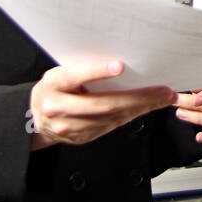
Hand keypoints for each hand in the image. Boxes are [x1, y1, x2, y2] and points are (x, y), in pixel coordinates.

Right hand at [30, 61, 175, 149]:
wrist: (38, 116)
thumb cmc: (57, 88)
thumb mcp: (62, 72)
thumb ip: (84, 69)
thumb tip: (122, 63)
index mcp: (54, 84)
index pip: (75, 76)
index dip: (96, 71)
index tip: (119, 66)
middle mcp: (58, 106)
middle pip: (101, 104)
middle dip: (137, 97)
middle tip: (162, 91)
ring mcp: (68, 126)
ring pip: (110, 118)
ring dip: (140, 108)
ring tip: (161, 99)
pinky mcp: (80, 138)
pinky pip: (110, 127)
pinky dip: (130, 116)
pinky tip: (145, 108)